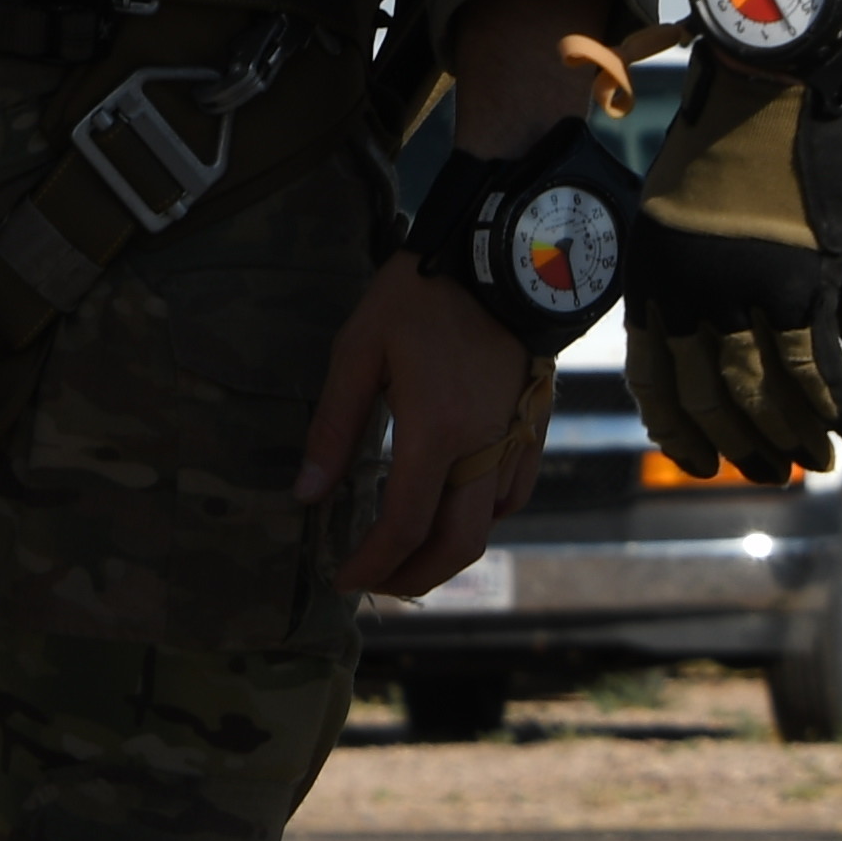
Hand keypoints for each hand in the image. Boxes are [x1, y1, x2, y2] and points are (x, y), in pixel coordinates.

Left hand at [298, 255, 551, 600]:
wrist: (505, 258)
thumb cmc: (422, 297)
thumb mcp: (360, 349)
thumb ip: (335, 426)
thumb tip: (306, 493)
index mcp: (436, 432)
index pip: (403, 525)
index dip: (372, 563)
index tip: (343, 577)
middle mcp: (484, 450)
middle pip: (456, 546)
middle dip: (414, 578)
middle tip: (377, 582)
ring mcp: (516, 442)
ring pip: (488, 527)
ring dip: (446, 553)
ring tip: (406, 554)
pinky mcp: (534, 429)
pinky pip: (513, 496)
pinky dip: (481, 520)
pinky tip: (452, 512)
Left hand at [624, 69, 841, 485]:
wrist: (770, 76)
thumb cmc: (733, 132)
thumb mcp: (683, 206)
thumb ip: (687, 267)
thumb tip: (706, 322)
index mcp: (651, 271)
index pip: (652, 379)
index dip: (678, 429)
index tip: (703, 461)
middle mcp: (685, 288)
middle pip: (706, 398)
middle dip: (739, 446)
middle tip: (771, 472)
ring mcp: (740, 286)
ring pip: (761, 391)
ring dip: (790, 434)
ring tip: (815, 458)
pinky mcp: (797, 276)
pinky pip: (813, 364)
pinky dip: (832, 404)